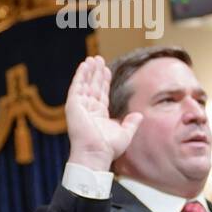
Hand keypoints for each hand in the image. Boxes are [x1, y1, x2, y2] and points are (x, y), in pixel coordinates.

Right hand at [65, 56, 141, 170]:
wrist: (96, 153)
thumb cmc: (109, 148)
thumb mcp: (125, 133)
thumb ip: (132, 123)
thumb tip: (138, 115)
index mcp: (98, 115)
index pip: (101, 93)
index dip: (104, 81)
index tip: (107, 70)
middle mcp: (88, 109)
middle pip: (92, 86)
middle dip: (95, 73)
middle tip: (98, 59)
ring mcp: (79, 107)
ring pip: (84, 84)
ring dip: (88, 71)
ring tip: (92, 58)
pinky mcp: (73, 106)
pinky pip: (76, 87)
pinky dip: (80, 75)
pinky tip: (84, 65)